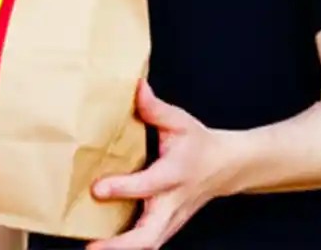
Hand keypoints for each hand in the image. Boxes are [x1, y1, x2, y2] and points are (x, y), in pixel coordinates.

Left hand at [86, 81, 229, 249]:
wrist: (227, 167)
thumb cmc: (200, 144)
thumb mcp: (180, 121)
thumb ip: (154, 108)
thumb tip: (135, 87)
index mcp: (175, 173)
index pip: (148, 185)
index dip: (123, 188)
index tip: (97, 189)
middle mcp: (172, 202)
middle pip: (150, 234)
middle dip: (121, 245)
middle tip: (93, 248)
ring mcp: (171, 219)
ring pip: (149, 244)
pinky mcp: (168, 226)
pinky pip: (149, 242)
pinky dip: (128, 248)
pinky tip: (105, 246)